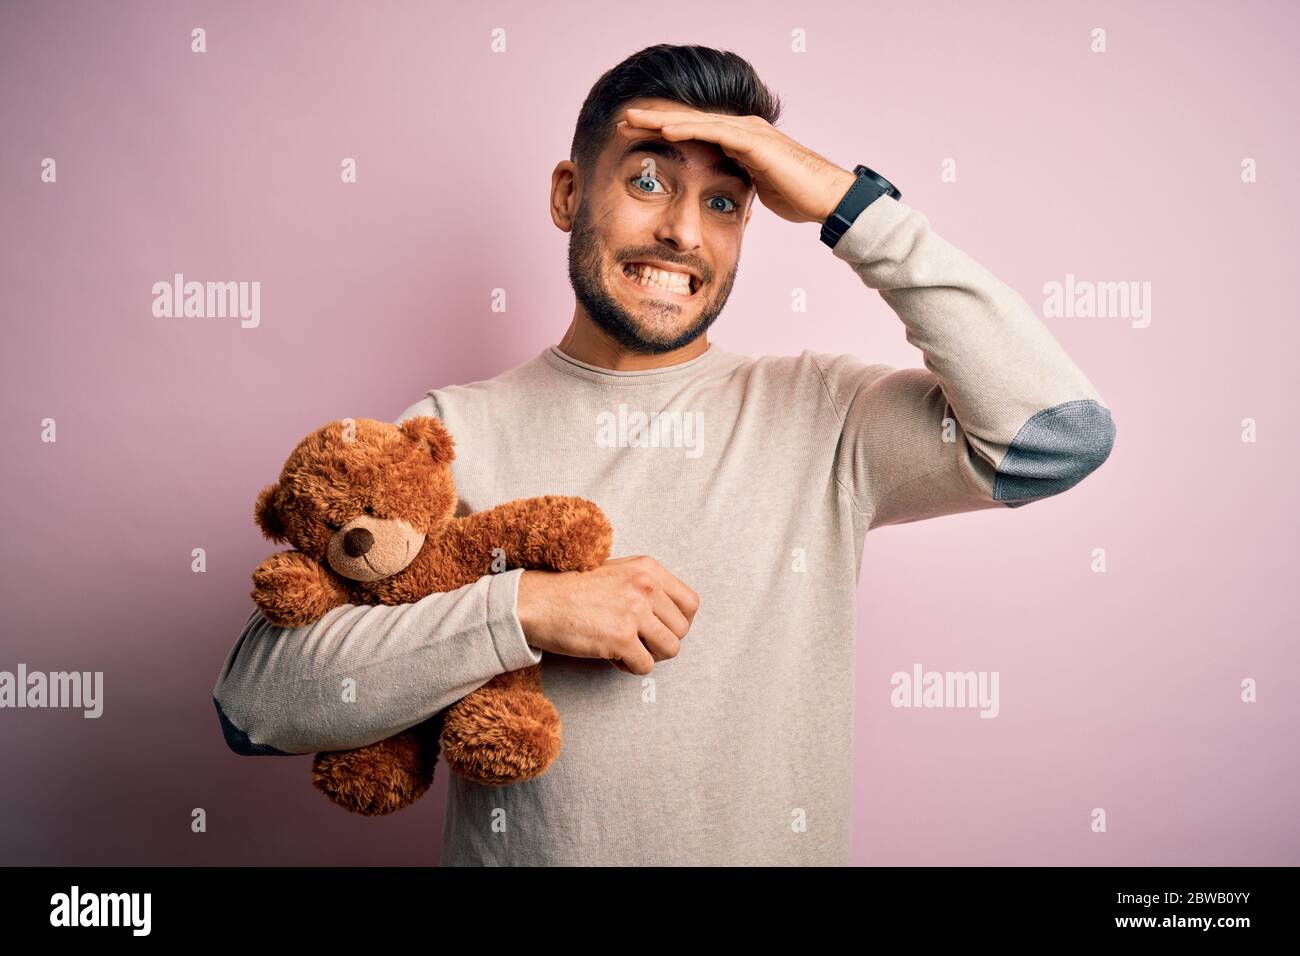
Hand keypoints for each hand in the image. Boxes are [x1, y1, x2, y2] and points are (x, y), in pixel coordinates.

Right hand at [516, 556, 699, 674]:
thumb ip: (645, 587)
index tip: (661, 629)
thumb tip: (669, 616)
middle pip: (682, 629)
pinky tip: (612, 657)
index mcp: (648, 568)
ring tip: (626, 650)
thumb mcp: (616, 573)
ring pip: (670, 649)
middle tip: (639, 642)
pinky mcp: (620, 638)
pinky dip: (630, 668)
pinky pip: (645, 666)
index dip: (679, 622)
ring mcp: (634, 612)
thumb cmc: (571, 589)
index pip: (691, 603)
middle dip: (662, 641)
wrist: (536, 601)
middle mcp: (646, 587)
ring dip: (649, 655)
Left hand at [617, 107, 857, 224]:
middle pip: (690, 120)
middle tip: (623, 119)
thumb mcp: (756, 189)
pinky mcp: (756, 142)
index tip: (633, 137)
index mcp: (740, 141)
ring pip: (697, 120)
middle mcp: (742, 129)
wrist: (828, 199)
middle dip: (655, 119)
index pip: (694, 132)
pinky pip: (716, 132)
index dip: (663, 132)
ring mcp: (749, 132)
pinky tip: (665, 129)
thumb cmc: (798, 197)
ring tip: (633, 119)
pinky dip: (689, 129)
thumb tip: (722, 195)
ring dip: (663, 119)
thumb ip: (737, 183)